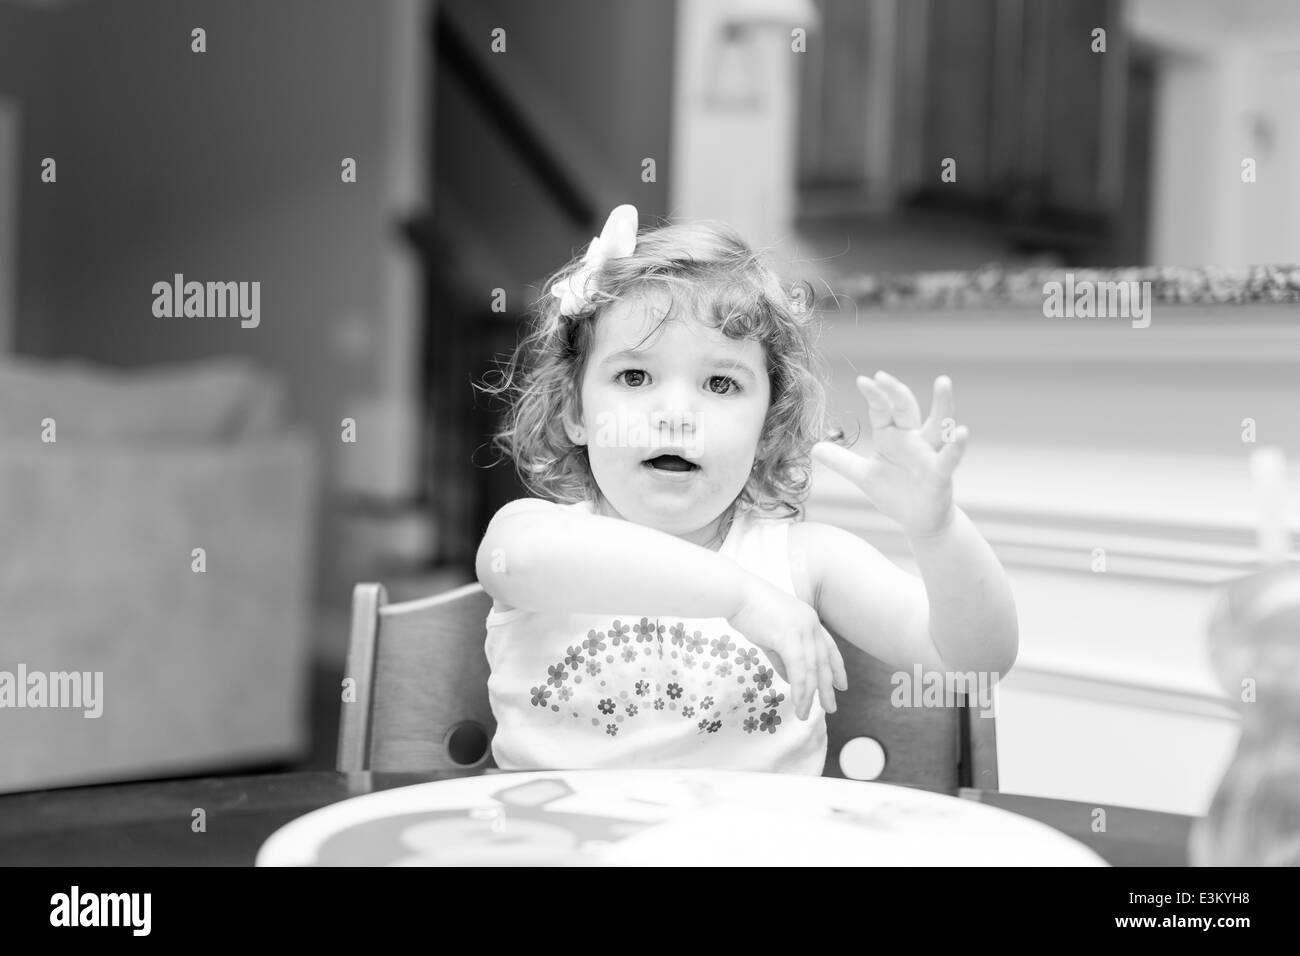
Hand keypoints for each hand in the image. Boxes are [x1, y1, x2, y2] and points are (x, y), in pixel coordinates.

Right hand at [727, 577, 847, 720]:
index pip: (829, 648)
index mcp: (809, 620)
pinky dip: (799, 689)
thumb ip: (782, 658)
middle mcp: (811, 624)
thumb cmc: (749, 611)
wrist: (736, 594)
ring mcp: (802, 629)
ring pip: (811, 669)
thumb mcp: (770, 637)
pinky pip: (798, 669)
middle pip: (824, 662)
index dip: (837, 668)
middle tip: (830, 708)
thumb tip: (791, 680)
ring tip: (805, 714)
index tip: (842, 686)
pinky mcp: (788, 637)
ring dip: (809, 695)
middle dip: (827, 688)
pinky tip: (798, 703)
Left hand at [812, 371, 966, 536]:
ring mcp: (929, 454)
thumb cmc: (895, 493)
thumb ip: (841, 461)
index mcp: (892, 437)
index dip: (875, 396)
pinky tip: (961, 431)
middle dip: (896, 393)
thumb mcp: (863, 476)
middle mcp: (912, 439)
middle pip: (906, 409)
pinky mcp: (941, 473)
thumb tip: (814, 448)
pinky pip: (950, 457)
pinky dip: (957, 445)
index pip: (882, 410)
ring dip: (942, 404)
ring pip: (937, 424)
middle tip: (884, 377)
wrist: (919, 520)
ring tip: (943, 381)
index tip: (863, 381)